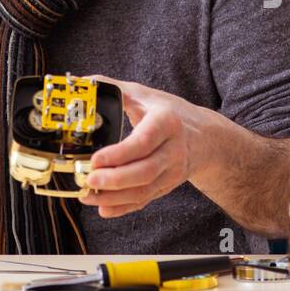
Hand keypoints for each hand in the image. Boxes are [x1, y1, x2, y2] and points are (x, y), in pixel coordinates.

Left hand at [83, 75, 217, 217]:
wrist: (205, 137)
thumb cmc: (171, 113)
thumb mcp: (147, 95)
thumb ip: (115, 88)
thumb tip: (84, 82)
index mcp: (167, 122)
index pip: (144, 142)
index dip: (119, 154)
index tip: (95, 159)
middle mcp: (173, 149)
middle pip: (145, 171)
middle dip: (114, 180)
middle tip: (89, 180)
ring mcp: (172, 171)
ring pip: (144, 190)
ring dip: (114, 197)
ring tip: (88, 194)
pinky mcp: (167, 185)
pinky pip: (145, 200)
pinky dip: (123, 207)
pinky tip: (103, 207)